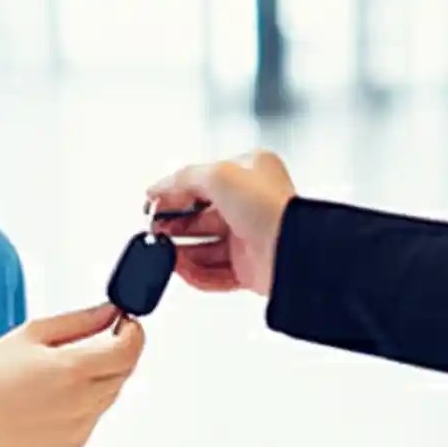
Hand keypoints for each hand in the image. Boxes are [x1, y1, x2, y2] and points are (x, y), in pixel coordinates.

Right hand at [0, 304, 144, 446]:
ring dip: (103, 377)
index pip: (129, 350)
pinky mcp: (73, 444)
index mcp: (72, 370)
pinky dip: (87, 402)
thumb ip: (81, 321)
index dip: (134, 333)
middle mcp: (81, 402)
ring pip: (111, 394)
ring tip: (64, 370)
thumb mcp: (34, 333)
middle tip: (98, 339)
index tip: (127, 323)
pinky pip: (95, 416)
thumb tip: (112, 312)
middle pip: (124, 372)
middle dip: (119, 352)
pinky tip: (55, 396)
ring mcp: (79, 427)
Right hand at [146, 149, 295, 295]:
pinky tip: (180, 268)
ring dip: (181, 251)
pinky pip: (215, 273)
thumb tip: (158, 189)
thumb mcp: (219, 175)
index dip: (176, 192)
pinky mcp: (250, 269)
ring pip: (205, 247)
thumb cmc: (271, 208)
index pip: (204, 181)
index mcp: (252, 173)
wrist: (293, 252)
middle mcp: (252, 205)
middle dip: (174, 224)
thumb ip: (183, 178)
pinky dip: (195, 273)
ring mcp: (251, 238)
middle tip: (155, 229)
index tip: (154, 203)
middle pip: (201, 216)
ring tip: (163, 252)